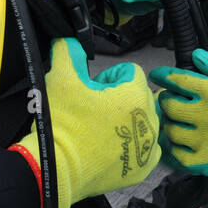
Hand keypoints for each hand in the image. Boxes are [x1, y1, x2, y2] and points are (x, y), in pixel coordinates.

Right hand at [12, 38, 160, 207]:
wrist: (56, 168)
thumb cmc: (62, 124)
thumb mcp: (61, 79)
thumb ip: (68, 51)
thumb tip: (68, 39)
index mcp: (135, 96)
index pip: (131, 72)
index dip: (108, 77)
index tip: (93, 89)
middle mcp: (150, 121)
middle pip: (139, 96)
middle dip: (119, 97)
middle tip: (94, 108)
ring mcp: (148, 147)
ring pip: (144, 122)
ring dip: (127, 120)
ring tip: (101, 128)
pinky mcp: (143, 168)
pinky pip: (145, 148)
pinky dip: (132, 145)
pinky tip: (112, 146)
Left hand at [150, 48, 207, 176]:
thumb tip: (196, 56)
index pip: (176, 80)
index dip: (163, 76)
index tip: (158, 76)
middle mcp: (204, 115)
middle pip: (168, 106)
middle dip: (164, 100)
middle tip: (167, 99)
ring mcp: (205, 139)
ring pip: (171, 131)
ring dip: (168, 124)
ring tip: (173, 121)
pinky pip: (181, 157)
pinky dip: (176, 150)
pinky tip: (180, 144)